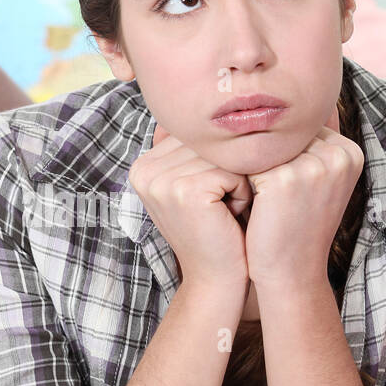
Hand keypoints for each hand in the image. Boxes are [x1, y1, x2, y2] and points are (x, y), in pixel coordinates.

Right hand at [129, 124, 252, 293]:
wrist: (217, 279)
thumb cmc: (216, 231)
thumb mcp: (196, 186)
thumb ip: (191, 150)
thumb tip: (207, 106)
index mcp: (142, 165)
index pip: (195, 137)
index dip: (215, 164)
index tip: (209, 199)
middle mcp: (144, 169)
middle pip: (209, 143)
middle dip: (227, 172)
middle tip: (219, 208)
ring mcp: (162, 180)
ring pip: (223, 155)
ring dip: (237, 182)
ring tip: (224, 211)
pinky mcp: (186, 190)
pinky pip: (232, 170)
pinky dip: (243, 192)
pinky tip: (229, 216)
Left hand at [243, 106, 363, 288]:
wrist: (292, 274)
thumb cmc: (296, 228)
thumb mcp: (314, 183)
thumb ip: (308, 148)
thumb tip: (282, 106)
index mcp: (350, 151)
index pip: (300, 130)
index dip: (280, 152)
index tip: (276, 180)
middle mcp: (337, 154)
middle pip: (283, 136)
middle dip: (265, 155)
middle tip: (259, 186)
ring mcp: (313, 165)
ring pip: (263, 147)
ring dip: (249, 165)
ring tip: (249, 192)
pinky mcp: (284, 178)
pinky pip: (247, 162)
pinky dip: (239, 178)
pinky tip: (244, 200)